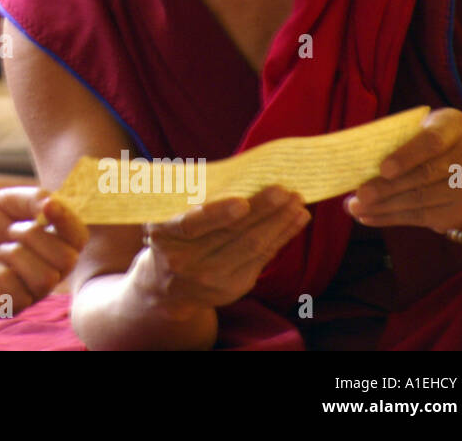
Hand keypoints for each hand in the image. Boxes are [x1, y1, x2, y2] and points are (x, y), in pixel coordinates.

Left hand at [0, 188, 86, 318]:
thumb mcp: (2, 202)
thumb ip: (31, 198)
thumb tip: (54, 203)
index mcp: (49, 241)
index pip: (78, 236)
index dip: (68, 221)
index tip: (47, 207)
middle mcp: (46, 268)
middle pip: (67, 259)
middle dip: (35, 237)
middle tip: (9, 230)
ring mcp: (30, 290)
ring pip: (46, 278)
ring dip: (17, 256)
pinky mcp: (10, 305)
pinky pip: (21, 293)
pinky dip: (2, 273)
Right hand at [132, 186, 309, 314]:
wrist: (168, 287)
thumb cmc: (170, 237)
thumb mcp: (164, 217)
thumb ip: (187, 198)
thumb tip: (234, 173)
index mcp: (164, 236)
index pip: (191, 225)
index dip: (217, 214)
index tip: (242, 202)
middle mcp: (186, 261)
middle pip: (231, 235)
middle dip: (261, 211)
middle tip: (283, 190)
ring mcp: (212, 277)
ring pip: (252, 247)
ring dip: (279, 222)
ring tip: (297, 201)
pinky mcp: (233, 287)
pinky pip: (263, 257)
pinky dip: (282, 235)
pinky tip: (297, 218)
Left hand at [346, 107, 461, 232]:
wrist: (460, 156)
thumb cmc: (424, 137)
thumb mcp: (414, 126)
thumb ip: (391, 140)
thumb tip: (354, 162)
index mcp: (454, 126)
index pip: (431, 142)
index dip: (407, 156)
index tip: (383, 169)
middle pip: (424, 175)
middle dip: (387, 188)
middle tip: (359, 195)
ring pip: (420, 200)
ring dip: (383, 207)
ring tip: (355, 208)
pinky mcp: (460, 211)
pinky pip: (421, 218)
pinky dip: (390, 218)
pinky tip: (368, 217)